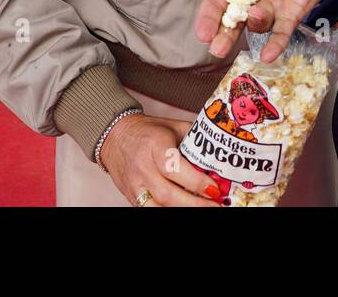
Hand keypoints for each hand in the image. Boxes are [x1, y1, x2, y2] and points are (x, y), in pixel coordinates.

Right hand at [99, 114, 219, 206]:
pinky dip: (167, 211)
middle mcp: (143, 166)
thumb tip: (222, 150)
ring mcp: (135, 184)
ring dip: (183, 210)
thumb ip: (196, 138)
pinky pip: (150, 209)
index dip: (196, 181)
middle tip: (216, 204)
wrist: (115, 136)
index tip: (215, 188)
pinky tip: (184, 209)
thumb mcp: (174, 126)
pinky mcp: (131, 196)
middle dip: (195, 203)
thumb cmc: (149, 131)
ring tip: (204, 209)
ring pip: (158, 206)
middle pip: (168, 193)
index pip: (175, 167)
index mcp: (155, 144)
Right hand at [189, 0, 337, 62]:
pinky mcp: (291, 14)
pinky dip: (276, 44)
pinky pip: (282, 32)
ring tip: (255, 14)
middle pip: (233, 22)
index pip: (217, 3)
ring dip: (255, 24)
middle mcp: (249, 1)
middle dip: (224, 36)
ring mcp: (271, 9)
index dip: (209, 18)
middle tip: (217, 48)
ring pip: (258, 25)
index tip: (203, 33)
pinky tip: (268, 55)